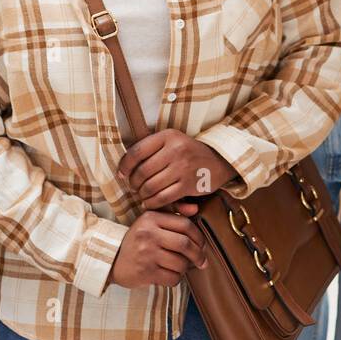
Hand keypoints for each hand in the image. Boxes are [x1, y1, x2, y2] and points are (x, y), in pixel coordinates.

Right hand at [110, 210, 207, 288]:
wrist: (112, 260)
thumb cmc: (137, 241)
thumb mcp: (151, 222)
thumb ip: (173, 214)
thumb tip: (195, 209)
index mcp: (151, 218)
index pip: (184, 224)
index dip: (199, 236)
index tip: (202, 245)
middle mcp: (148, 234)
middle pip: (185, 244)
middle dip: (198, 255)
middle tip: (202, 261)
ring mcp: (146, 254)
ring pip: (180, 263)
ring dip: (185, 268)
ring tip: (181, 267)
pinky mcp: (145, 272)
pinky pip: (172, 278)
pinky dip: (176, 279)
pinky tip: (170, 274)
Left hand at [117, 130, 237, 209]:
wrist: (218, 161)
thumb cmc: (188, 153)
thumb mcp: (172, 141)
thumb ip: (152, 149)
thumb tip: (123, 168)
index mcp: (168, 136)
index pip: (136, 152)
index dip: (125, 166)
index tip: (122, 174)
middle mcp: (176, 149)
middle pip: (142, 172)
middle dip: (133, 184)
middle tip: (133, 188)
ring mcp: (183, 167)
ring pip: (151, 186)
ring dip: (142, 195)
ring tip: (141, 195)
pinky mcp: (189, 184)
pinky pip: (163, 198)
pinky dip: (152, 203)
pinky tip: (150, 202)